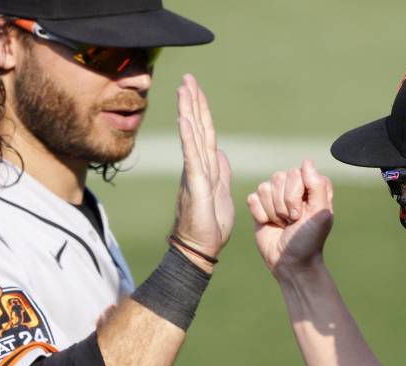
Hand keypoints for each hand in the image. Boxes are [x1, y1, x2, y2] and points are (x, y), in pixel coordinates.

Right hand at [172, 74, 232, 271]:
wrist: (200, 248)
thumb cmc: (210, 225)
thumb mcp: (221, 193)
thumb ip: (219, 172)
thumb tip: (220, 153)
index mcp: (206, 168)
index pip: (205, 133)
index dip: (202, 111)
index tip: (196, 90)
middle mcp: (197, 166)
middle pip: (197, 128)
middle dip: (193, 102)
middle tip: (188, 78)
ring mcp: (194, 174)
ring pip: (193, 137)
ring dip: (189, 112)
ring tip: (184, 89)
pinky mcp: (195, 185)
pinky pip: (192, 157)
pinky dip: (189, 138)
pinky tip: (185, 120)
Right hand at [247, 159, 333, 280]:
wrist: (290, 262)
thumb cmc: (308, 240)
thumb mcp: (321, 214)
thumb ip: (317, 186)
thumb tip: (306, 162)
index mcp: (312, 187)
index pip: (297, 172)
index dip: (295, 194)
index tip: (301, 214)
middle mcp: (294, 188)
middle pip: (279, 177)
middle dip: (283, 204)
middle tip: (292, 221)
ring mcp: (276, 196)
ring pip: (264, 187)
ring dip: (272, 211)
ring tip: (282, 223)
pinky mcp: (260, 206)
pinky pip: (252, 198)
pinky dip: (260, 214)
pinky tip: (269, 224)